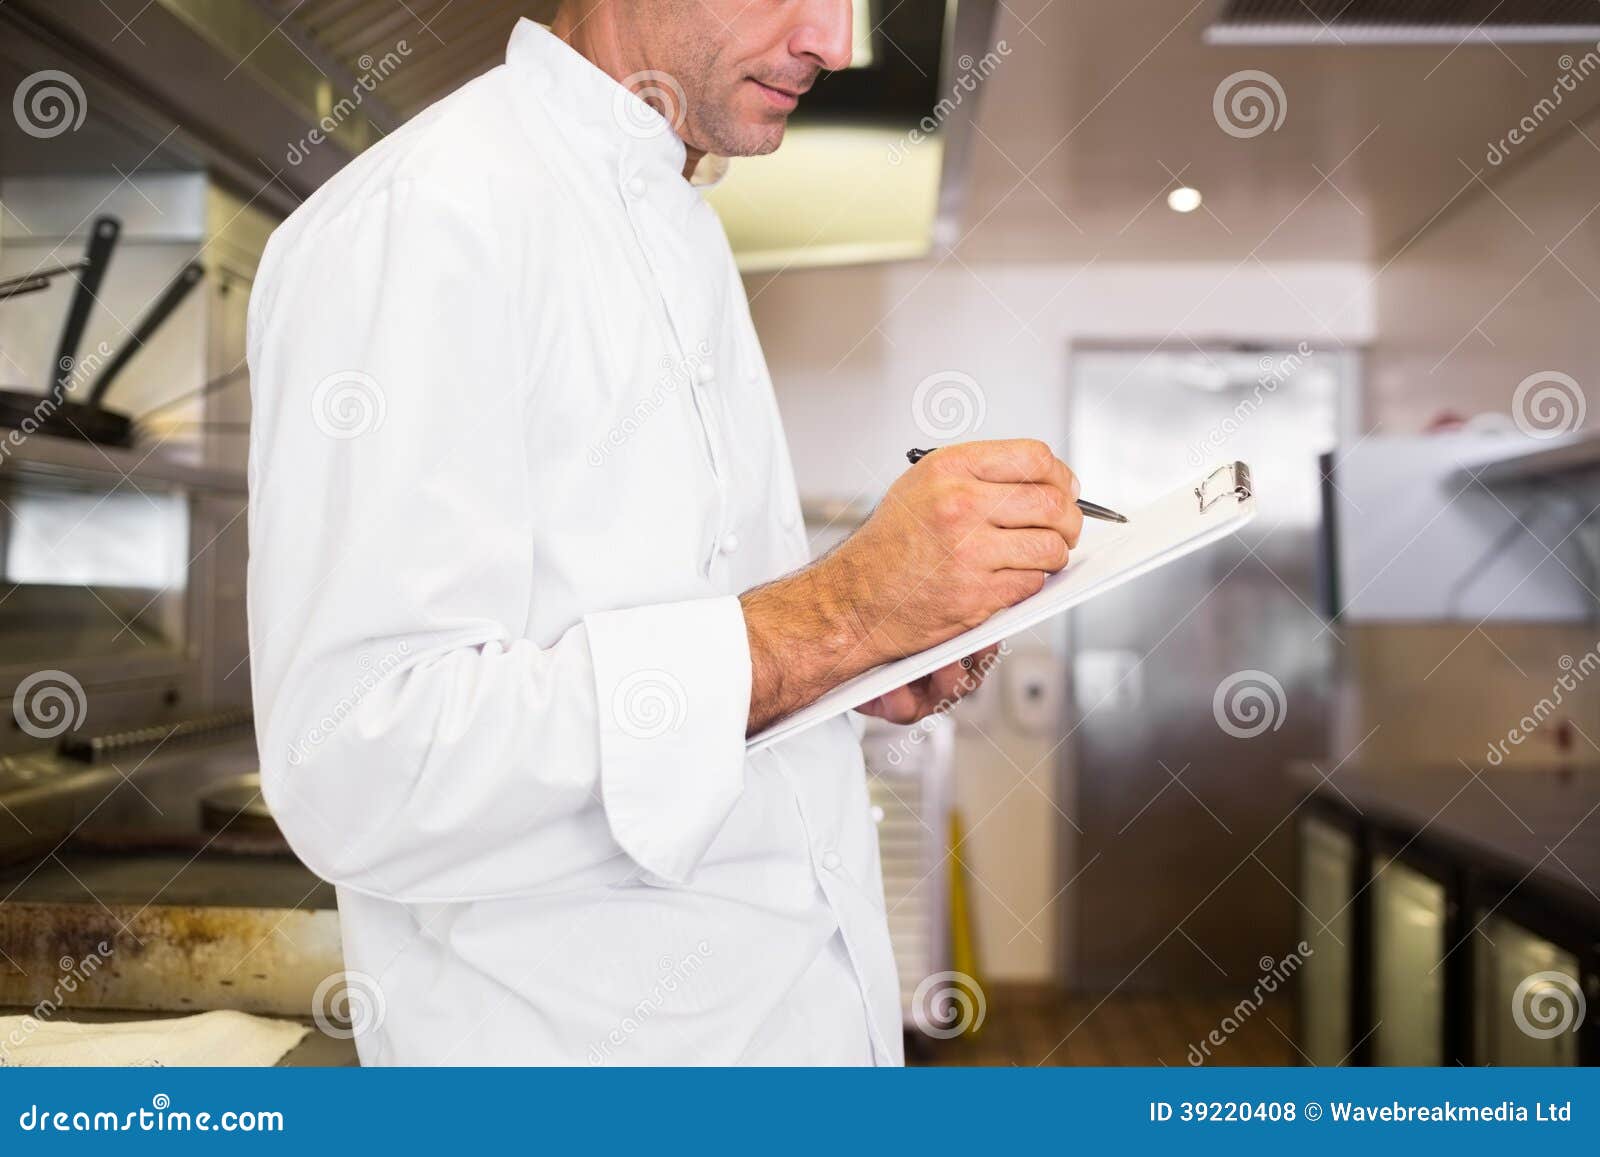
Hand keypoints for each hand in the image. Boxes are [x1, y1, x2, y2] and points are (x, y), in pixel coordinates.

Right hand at [742, 440, 1080, 732]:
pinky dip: (1028, 584)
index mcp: (950, 468)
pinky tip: (1007, 579)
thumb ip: (980, 477)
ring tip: (1036, 557)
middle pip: (1053, 503)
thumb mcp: (924, 486)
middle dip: (1069, 520)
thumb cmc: (888, 545)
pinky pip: (1031, 583)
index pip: (1035, 457)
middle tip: (1065, 530)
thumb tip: (1044, 482)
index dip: (1061, 477)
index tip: (1065, 490)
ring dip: (1053, 556)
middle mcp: (959, 503)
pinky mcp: (975, 593)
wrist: (853, 598)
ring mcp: (969, 550)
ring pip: (1051, 547)